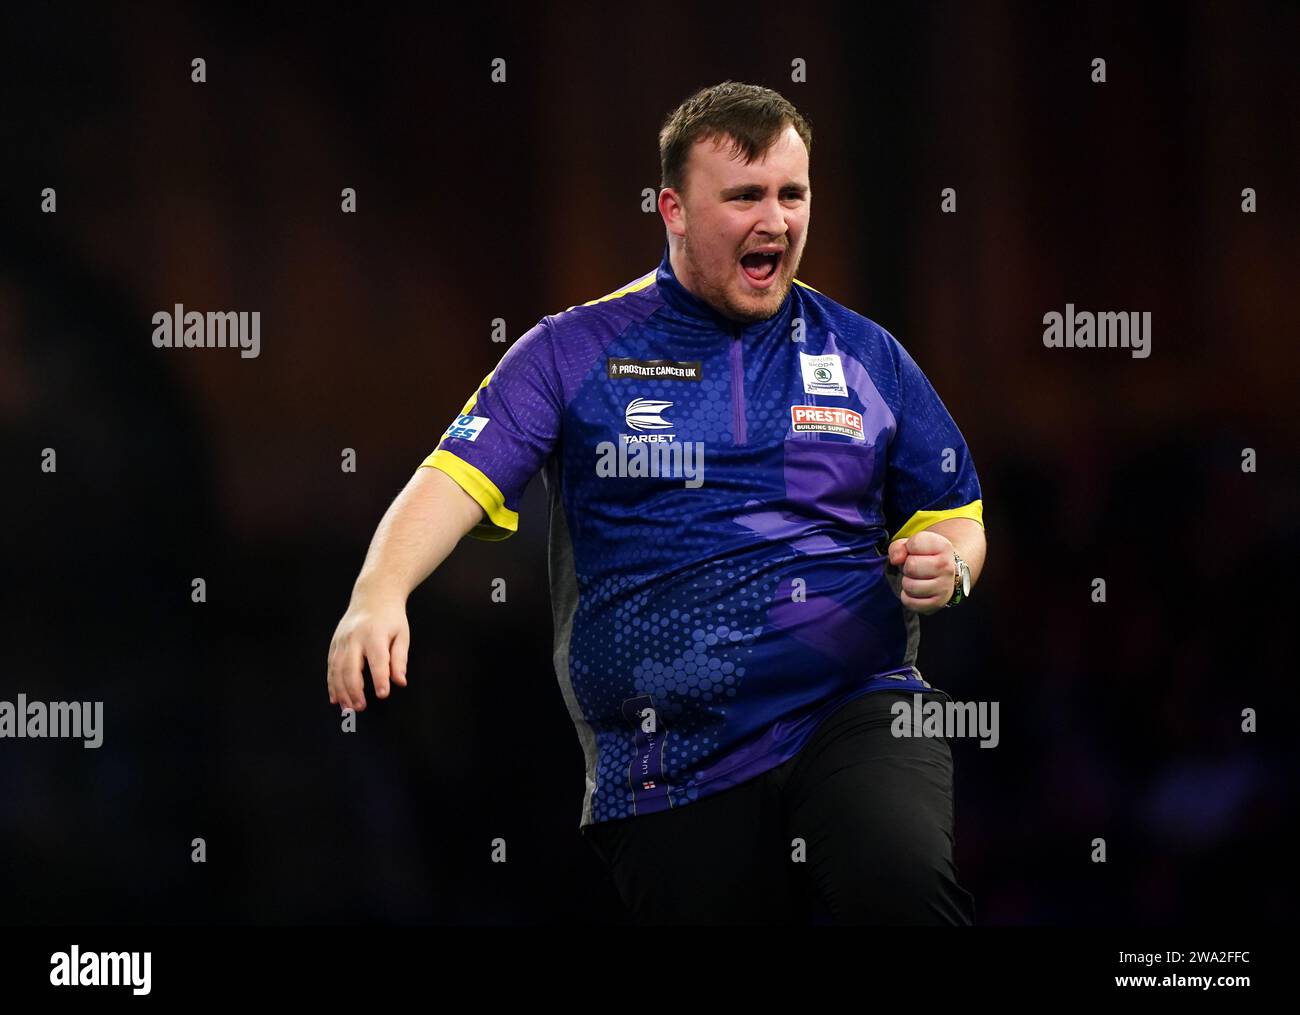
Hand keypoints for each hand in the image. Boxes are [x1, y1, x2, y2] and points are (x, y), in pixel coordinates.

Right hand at [326, 593, 409, 712]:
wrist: (373, 596)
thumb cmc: (391, 618)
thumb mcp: (402, 635)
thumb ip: (400, 659)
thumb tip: (400, 682)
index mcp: (375, 635)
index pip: (378, 660)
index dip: (380, 679)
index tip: (383, 695)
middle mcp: (355, 638)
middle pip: (351, 668)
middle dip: (355, 690)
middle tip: (361, 708)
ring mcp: (341, 640)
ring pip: (337, 670)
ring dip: (341, 691)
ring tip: (348, 708)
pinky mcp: (334, 643)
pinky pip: (331, 666)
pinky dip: (332, 684)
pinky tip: (336, 698)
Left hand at [887, 529, 955, 614]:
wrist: (944, 572)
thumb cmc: (924, 556)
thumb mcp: (911, 545)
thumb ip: (898, 547)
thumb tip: (896, 560)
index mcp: (943, 546)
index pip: (914, 544)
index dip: (908, 548)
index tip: (916, 552)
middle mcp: (947, 567)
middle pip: (911, 567)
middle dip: (907, 567)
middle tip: (915, 568)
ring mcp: (944, 587)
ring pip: (910, 586)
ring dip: (907, 583)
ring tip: (916, 579)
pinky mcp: (938, 603)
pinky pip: (910, 602)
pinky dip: (907, 597)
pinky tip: (916, 591)